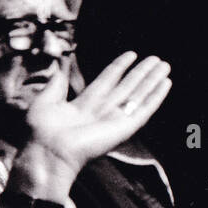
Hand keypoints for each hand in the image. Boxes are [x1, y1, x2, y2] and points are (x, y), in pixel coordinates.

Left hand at [16, 51, 170, 188]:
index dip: (119, 67)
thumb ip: (55, 85)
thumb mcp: (44, 102)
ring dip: (152, 80)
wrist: (48, 152)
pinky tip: (166, 83)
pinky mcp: (125, 128)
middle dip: (141, 72)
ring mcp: (115, 120)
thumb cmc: (41, 132)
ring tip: (164, 65)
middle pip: (127, 87)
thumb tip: (58, 68)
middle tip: (156, 59)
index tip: (131, 54)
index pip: (106, 81)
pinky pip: (144, 109)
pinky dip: (156, 96)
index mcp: (83, 106)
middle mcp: (102, 112)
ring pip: (138, 95)